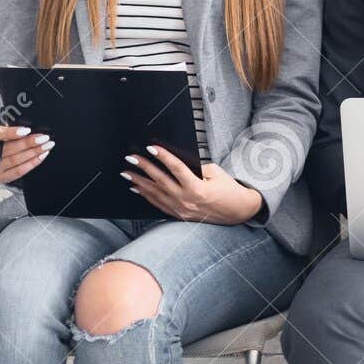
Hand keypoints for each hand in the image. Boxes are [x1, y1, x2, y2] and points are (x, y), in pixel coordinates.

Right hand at [0, 122, 51, 186]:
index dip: (11, 133)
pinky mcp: (0, 176)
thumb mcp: (0, 127)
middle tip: (44, 137)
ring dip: (34, 153)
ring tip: (47, 145)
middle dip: (28, 143)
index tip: (27, 130)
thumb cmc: (0, 136)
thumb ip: (10, 126)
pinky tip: (42, 156)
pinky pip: (18, 171)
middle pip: (7, 149)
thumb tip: (29, 128)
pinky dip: (32, 163)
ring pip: (14, 160)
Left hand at [122, 146, 262, 223]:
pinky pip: (158, 204)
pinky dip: (146, 196)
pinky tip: (137, 189)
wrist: (236, 211)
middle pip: (161, 181)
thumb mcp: (217, 173)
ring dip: (140, 182)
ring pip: (155, 194)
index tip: (151, 148)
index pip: (176, 168)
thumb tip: (181, 158)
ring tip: (127, 173)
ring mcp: (180, 209)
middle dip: (144, 168)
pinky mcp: (179, 215)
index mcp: (197, 188)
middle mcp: (186, 200)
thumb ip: (198, 166)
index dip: (163, 157)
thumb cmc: (229, 190)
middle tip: (131, 159)